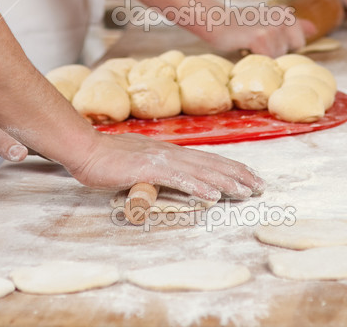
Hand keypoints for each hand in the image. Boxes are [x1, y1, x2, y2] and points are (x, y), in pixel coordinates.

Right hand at [66, 131, 263, 201]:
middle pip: (211, 162)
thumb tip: (173, 181)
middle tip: (260, 186)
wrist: (86, 149)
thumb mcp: (139, 165)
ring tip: (246, 192)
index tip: (250, 176)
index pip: (207, 159)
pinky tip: (213, 196)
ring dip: (225, 182)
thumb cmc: (108, 160)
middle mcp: (171, 152)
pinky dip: (198, 187)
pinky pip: (179, 179)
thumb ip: (157, 172)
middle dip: (237, 174)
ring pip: (201, 171)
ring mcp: (161, 159)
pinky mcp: (150, 169)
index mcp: (170, 152)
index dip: (230, 167)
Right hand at [200, 14, 313, 57]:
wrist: (216, 21)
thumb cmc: (243, 23)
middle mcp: (282, 18)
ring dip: (264, 56)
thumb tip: (314, 29)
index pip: (299, 42)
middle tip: (258, 41)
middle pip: (291, 51)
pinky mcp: (259, 38)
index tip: (267, 38)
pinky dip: (256, 58)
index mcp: (286, 13)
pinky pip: (267, 60)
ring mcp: (272, 28)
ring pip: (278, 57)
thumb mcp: (271, 19)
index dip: (283, 45)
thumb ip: (294, 25)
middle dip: (276, 51)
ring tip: (250, 43)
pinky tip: (246, 47)